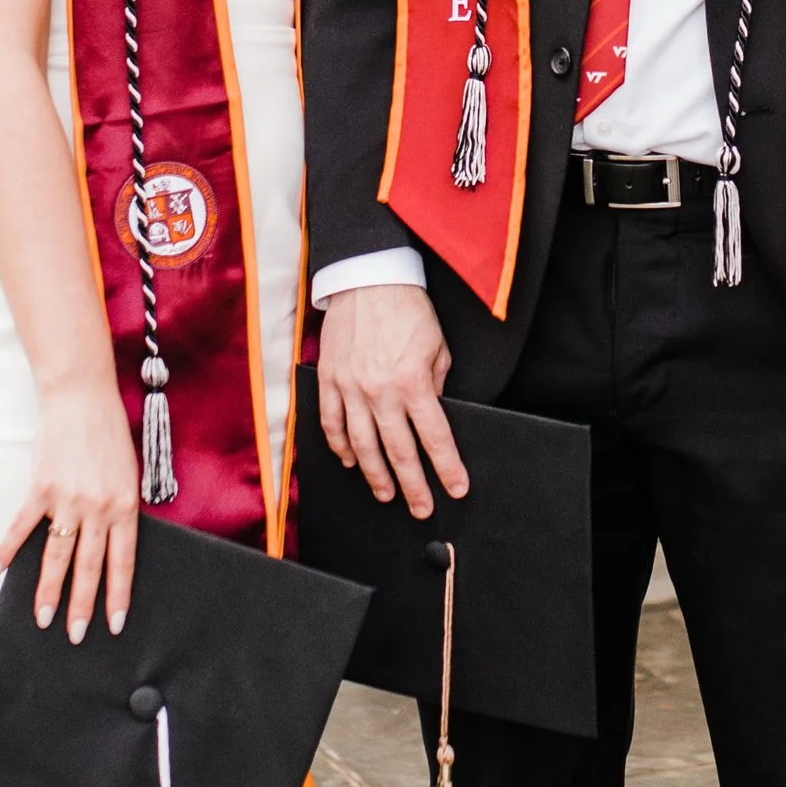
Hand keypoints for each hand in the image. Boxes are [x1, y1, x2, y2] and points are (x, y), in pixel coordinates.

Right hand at [0, 379, 141, 639]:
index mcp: (124, 506)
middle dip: (81, 606)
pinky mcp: (40, 488)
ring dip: (48, 590)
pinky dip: (8, 550)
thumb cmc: (109, 436)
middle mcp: (97, 508)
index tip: (113, 624)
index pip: (122, 562)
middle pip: (89, 567)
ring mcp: (67, 499)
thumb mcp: (128, 475)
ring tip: (42, 619)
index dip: (118, 595)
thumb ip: (120, 511)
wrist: (83, 398)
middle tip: (74, 636)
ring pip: (57, 556)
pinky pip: (22, 527)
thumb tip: (110, 547)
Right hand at [317, 283, 467, 518]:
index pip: (435, 437)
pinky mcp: (329, 380)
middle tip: (422, 508)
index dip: (447, 468)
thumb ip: (437, 384)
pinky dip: (341, 447)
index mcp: (413, 382)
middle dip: (413, 486)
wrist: (367, 278)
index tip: (456, 489)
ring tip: (385, 494)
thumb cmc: (407, 309)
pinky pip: (332, 423)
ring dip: (375, 475)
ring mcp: (351, 388)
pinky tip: (351, 462)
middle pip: (399, 451)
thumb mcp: (437, 347)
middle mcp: (380, 391)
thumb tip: (433, 414)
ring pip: (362, 445)